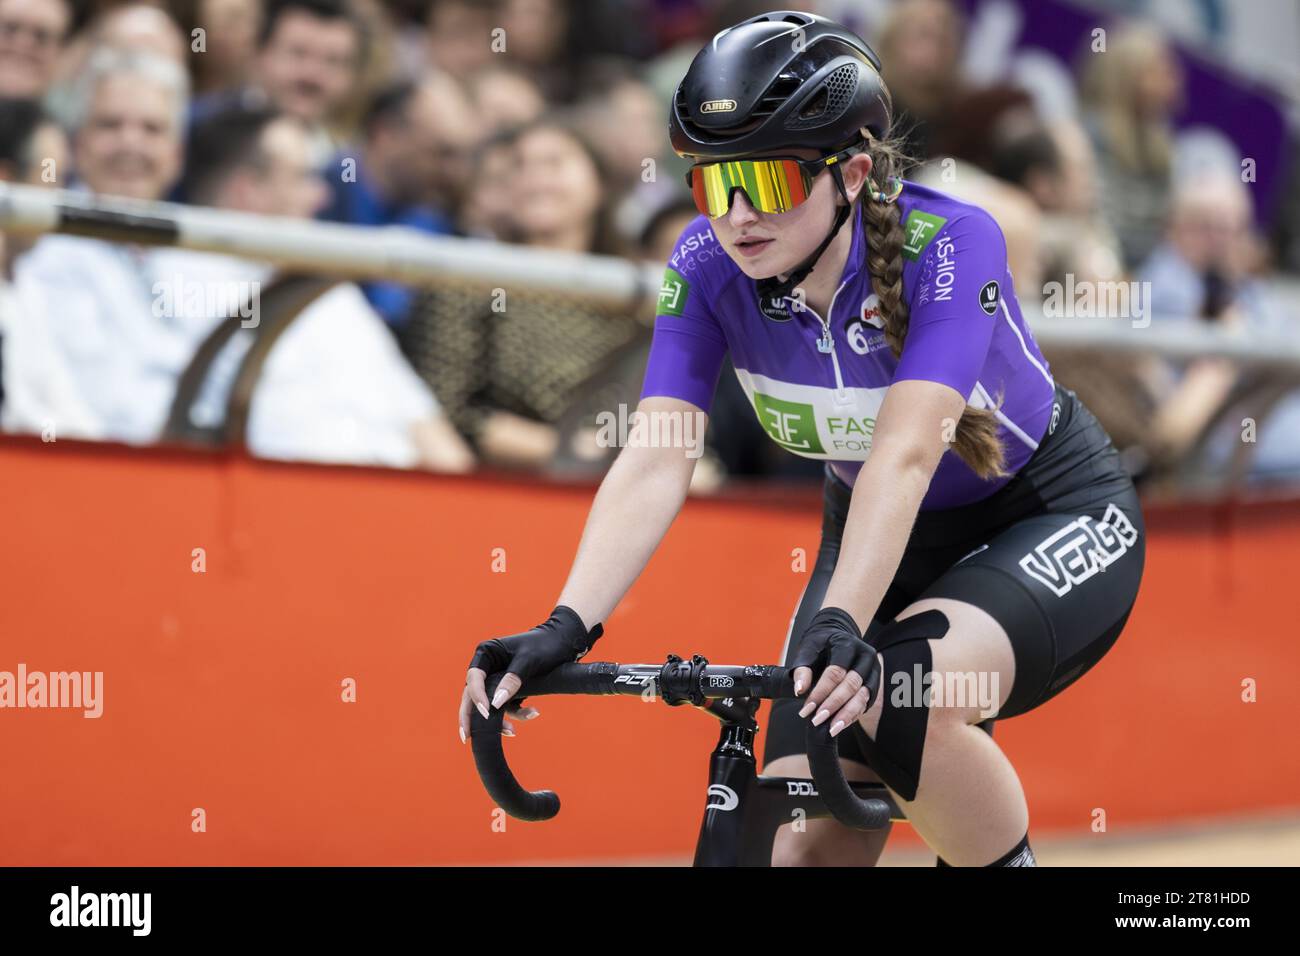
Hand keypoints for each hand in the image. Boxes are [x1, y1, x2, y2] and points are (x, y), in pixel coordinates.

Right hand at [459, 605, 601, 742]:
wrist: (565, 643)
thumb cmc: (546, 645)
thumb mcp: (529, 661)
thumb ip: (512, 680)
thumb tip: (495, 704)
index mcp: (487, 653)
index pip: (474, 678)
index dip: (477, 696)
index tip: (486, 712)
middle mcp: (488, 666)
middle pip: (473, 694)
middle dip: (472, 716)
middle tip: (468, 737)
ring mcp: (497, 678)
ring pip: (490, 704)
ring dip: (499, 720)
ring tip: (513, 732)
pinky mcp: (509, 688)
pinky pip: (506, 706)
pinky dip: (516, 713)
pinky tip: (532, 713)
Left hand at [790, 607, 880, 737]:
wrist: (836, 636)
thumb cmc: (820, 644)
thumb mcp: (807, 649)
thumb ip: (802, 668)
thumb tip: (799, 690)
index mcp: (847, 644)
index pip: (835, 672)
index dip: (820, 692)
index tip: (806, 709)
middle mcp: (865, 656)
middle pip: (851, 685)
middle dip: (834, 705)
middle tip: (817, 720)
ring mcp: (873, 670)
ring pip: (863, 696)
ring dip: (846, 714)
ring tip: (831, 729)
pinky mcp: (874, 683)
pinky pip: (866, 702)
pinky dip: (853, 715)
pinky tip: (840, 725)